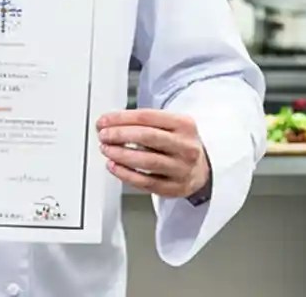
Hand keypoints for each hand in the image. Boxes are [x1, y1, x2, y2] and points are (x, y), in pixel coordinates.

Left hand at [96, 109, 210, 198]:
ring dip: (120, 154)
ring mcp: (181, 168)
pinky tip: (114, 167)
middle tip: (103, 135)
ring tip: (106, 150)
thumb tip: (108, 124)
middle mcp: (185, 146)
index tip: (104, 121)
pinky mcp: (174, 188)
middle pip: (147, 137)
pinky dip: (125, 174)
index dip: (121, 118)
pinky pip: (146, 182)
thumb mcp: (170, 126)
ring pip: (146, 161)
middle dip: (120, 135)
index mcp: (184, 124)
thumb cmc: (179, 144)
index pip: (147, 117)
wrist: (202, 170)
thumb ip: (143, 123)